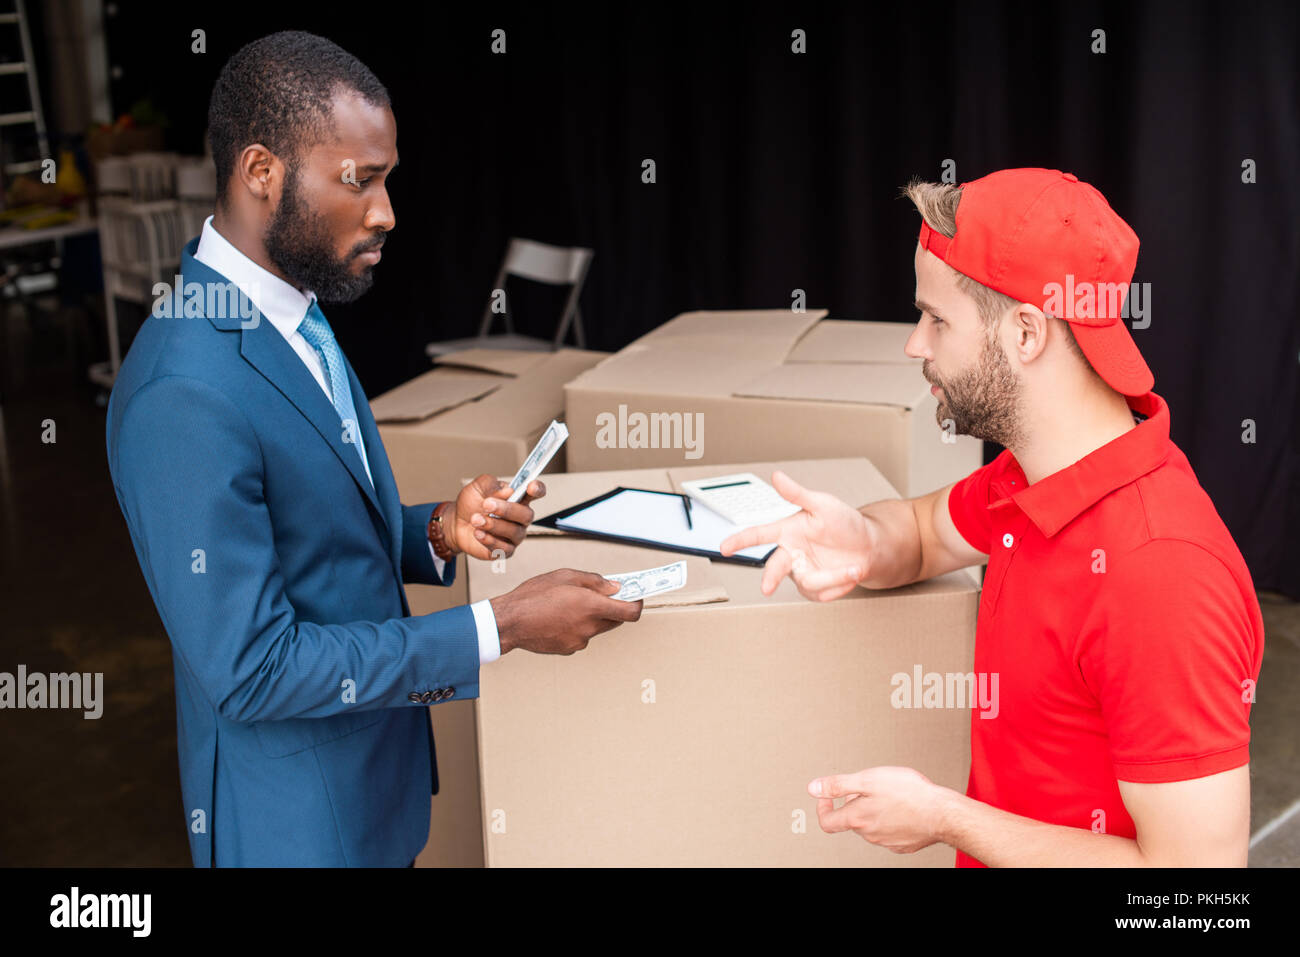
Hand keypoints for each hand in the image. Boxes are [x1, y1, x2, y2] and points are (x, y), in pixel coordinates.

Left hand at [448, 474, 545, 560]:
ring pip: (514, 532)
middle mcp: (519, 518)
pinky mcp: (505, 551)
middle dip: (507, 509)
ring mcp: (514, 535)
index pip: (536, 493)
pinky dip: (490, 540)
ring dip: (494, 525)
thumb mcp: (478, 487)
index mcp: (518, 498)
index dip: (538, 489)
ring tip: (476, 519)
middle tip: (487, 504)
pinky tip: (478, 533)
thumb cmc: (471, 504)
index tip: (531, 486)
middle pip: (526, 515)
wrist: (456, 522)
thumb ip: (492, 484)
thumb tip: (509, 491)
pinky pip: (504, 549)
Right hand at [490, 568, 642, 655]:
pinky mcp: (569, 649)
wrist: (509, 622)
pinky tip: (559, 617)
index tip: (636, 596)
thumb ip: (595, 582)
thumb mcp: (565, 576)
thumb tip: (615, 587)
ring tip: (570, 604)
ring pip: (597, 628)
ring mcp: (580, 641)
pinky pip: (582, 636)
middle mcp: (589, 627)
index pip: (630, 612)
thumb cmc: (533, 595)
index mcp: (592, 606)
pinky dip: (578, 627)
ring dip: (593, 617)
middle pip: (615, 620)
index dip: (637, 604)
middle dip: (613, 607)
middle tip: (602, 595)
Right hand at [718, 470, 873, 599]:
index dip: (740, 540)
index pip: (759, 535)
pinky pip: (821, 594)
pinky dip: (839, 585)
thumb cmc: (845, 523)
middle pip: (774, 567)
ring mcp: (802, 572)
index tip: (725, 547)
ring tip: (853, 567)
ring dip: (833, 577)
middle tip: (766, 588)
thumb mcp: (823, 504)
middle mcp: (791, 553)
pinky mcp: (815, 589)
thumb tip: (777, 476)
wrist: (869, 547)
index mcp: (788, 531)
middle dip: (770, 578)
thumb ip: (797, 493)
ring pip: (807, 582)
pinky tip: (849, 574)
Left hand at [808, 766, 949, 853]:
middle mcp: (869, 834)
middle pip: (852, 820)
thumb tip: (813, 788)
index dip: (823, 808)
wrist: (941, 814)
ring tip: (891, 794)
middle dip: (855, 803)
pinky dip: (890, 820)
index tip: (828, 797)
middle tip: (869, 787)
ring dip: (874, 811)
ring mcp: (886, 841)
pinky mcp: (902, 844)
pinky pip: (889, 832)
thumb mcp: (868, 780)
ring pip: (871, 826)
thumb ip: (838, 785)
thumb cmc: (908, 794)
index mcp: (857, 818)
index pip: (827, 822)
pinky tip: (903, 808)